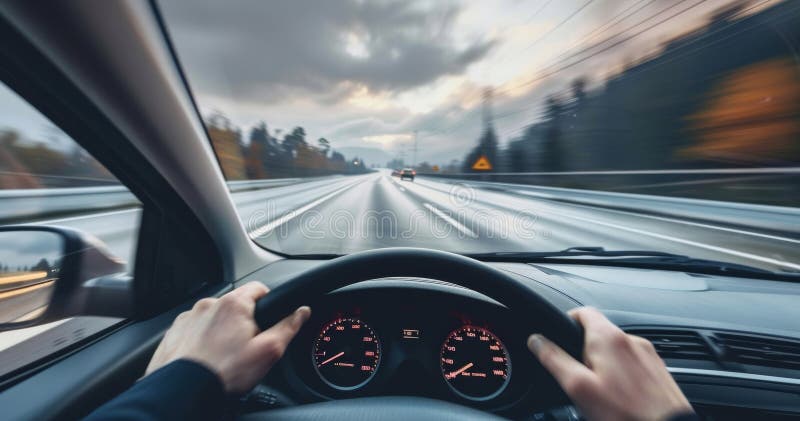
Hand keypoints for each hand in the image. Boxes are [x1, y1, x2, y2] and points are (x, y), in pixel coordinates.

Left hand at [145, 282, 310, 393]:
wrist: (182, 392)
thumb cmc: (224, 372)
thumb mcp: (267, 351)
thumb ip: (288, 327)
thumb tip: (302, 312)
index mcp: (233, 304)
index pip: (259, 288)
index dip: (269, 303)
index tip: (269, 320)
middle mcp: (208, 305)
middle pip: (236, 306)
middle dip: (244, 323)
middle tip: (248, 347)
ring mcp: (188, 318)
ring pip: (214, 319)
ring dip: (221, 331)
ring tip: (225, 357)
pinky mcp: (174, 333)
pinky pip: (195, 331)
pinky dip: (202, 341)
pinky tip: (207, 359)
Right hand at [528, 307, 691, 420]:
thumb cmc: (625, 414)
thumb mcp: (578, 388)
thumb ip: (554, 359)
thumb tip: (536, 341)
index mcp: (609, 337)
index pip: (582, 311)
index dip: (566, 321)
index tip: (558, 338)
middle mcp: (632, 340)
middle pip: (599, 332)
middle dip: (584, 350)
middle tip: (578, 377)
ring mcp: (648, 355)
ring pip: (616, 350)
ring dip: (603, 364)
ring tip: (600, 392)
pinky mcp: (658, 371)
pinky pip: (632, 364)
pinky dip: (622, 374)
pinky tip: (619, 396)